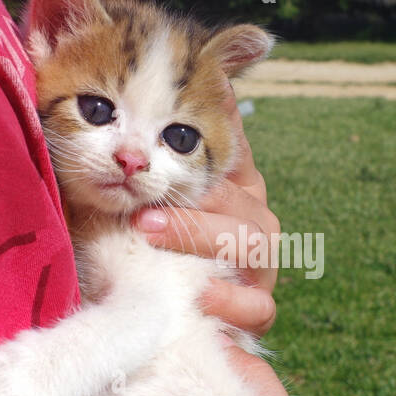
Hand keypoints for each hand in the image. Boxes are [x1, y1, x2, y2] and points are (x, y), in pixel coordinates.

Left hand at [133, 80, 279, 336]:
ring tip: (153, 239)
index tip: (166, 136)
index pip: (234, 150)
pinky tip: (200, 301)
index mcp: (234, 187)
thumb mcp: (135, 194)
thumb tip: (186, 77)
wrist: (140, 319)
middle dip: (194, 201)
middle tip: (141, 210)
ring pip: (255, 246)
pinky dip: (232, 304)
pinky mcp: (256, 313)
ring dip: (203, 239)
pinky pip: (259, 308)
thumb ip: (156, 143)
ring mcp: (260, 270)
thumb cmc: (139, 247)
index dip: (207, 138)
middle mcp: (254, 224)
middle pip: (243, 197)